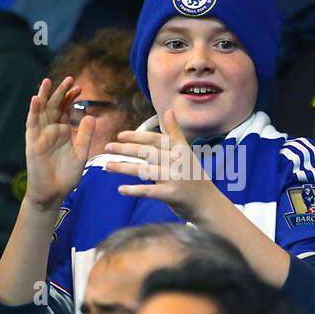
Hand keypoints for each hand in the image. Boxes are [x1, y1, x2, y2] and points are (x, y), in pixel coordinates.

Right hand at [24, 77, 93, 211]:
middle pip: (54, 106)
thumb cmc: (66, 176)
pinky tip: (36, 99)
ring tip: (48, 81)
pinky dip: (33, 111)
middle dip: (61, 92)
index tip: (80, 88)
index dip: (70, 98)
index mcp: (63, 132)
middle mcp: (51, 130)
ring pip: (41, 111)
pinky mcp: (32, 143)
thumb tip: (90, 115)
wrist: (53, 193)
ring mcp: (40, 135)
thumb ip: (85, 135)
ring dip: (44, 96)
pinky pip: (31, 124)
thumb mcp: (81, 153)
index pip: (65, 109)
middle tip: (70, 78)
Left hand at [103, 110, 218, 222]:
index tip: (120, 136)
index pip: (155, 139)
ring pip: (144, 171)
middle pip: (147, 153)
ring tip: (107, 166)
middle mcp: (177, 161)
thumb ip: (174, 133)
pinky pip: (149, 191)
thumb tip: (168, 110)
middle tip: (107, 148)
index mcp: (179, 150)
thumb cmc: (193, 176)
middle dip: (125, 150)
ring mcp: (175, 178)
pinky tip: (120, 189)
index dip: (137, 136)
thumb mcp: (186, 152)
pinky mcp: (172, 195)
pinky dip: (134, 190)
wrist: (207, 203)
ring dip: (124, 168)